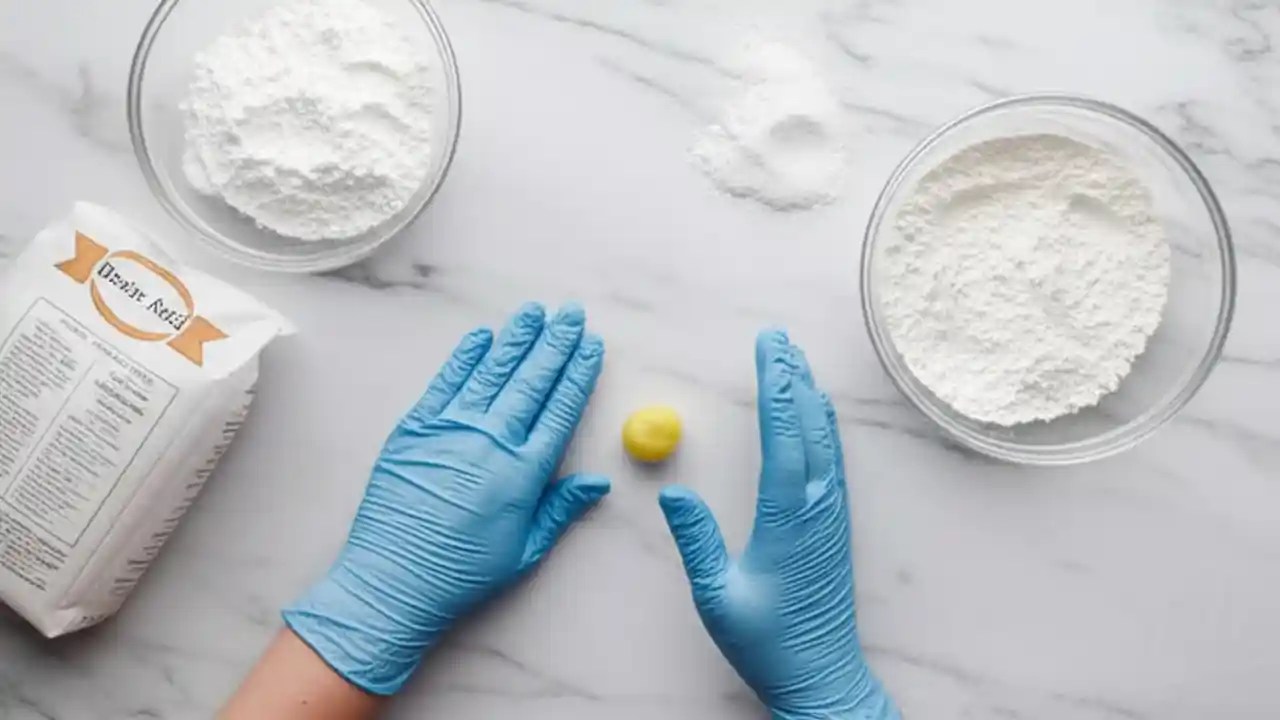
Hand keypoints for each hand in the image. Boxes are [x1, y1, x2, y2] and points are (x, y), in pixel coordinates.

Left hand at [284, 303, 608, 695]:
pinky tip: (483, 336)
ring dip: (516, 338)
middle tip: (572, 313)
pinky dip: (466, 357)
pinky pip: (446, 383)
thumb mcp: (525, 550)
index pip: (559, 409)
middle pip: (531, 380)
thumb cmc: (462, 572)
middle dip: (555, 343)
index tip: (592, 347)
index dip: (578, 374)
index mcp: (523, 472)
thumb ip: (561, 508)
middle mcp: (490, 442)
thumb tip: (599, 481)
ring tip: (535, 310)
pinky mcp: (414, 430)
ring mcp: (450, 431)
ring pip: (491, 372)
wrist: (392, 580)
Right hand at [659, 331, 899, 719]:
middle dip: (792, 377)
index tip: (767, 349)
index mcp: (788, 518)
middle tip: (778, 337)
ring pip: (825, 439)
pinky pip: (832, 460)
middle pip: (808, 426)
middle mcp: (817, 507)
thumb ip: (697, 542)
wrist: (821, 676)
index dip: (775, 388)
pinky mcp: (835, 524)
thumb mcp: (717, 596)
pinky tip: (816, 412)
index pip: (783, 438)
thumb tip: (673, 492)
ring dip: (808, 396)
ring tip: (795, 359)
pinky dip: (822, 425)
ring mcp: (831, 514)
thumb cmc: (766, 643)